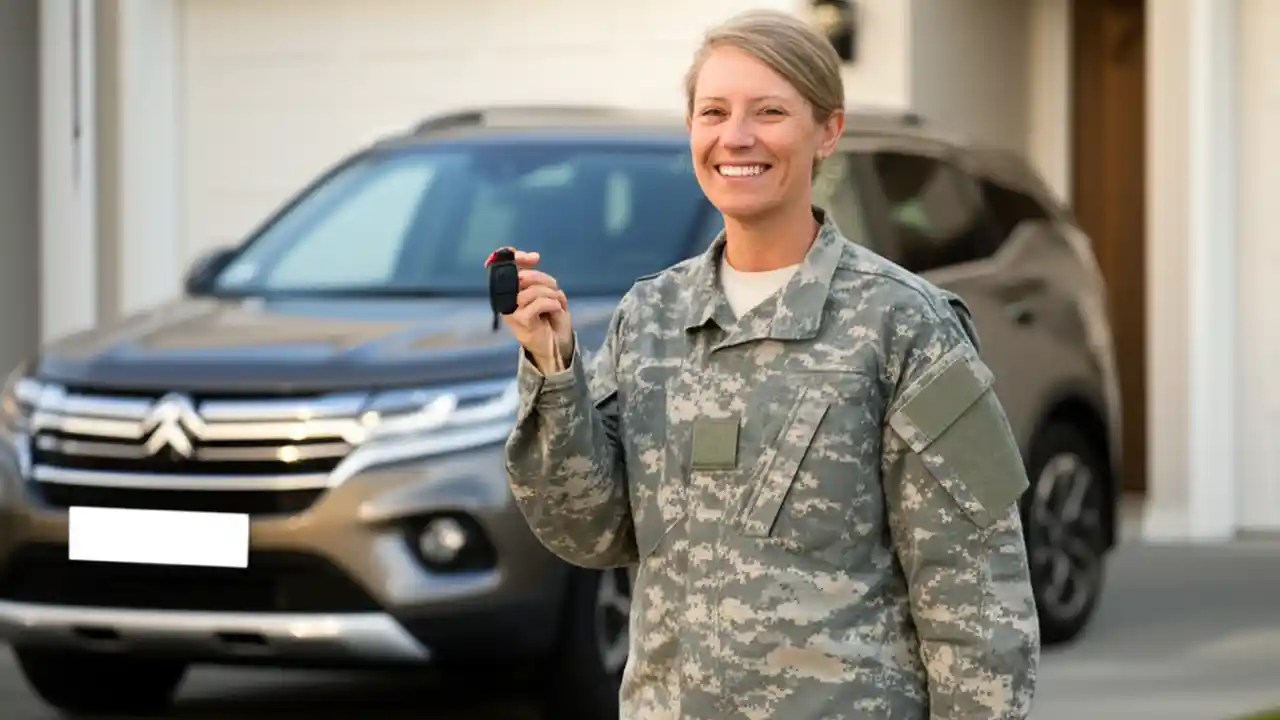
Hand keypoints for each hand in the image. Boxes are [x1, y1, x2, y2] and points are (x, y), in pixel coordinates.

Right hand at [496, 250, 572, 372]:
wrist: (557, 346)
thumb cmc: (552, 320)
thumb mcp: (549, 293)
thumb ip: (540, 278)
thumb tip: (533, 258)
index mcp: (511, 292)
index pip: (507, 268)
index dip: (518, 258)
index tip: (534, 257)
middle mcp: (507, 300)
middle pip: (521, 277)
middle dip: (542, 278)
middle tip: (554, 289)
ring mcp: (511, 311)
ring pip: (531, 291)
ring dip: (550, 294)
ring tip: (557, 302)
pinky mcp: (520, 321)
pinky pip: (537, 304)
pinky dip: (551, 304)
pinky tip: (557, 309)